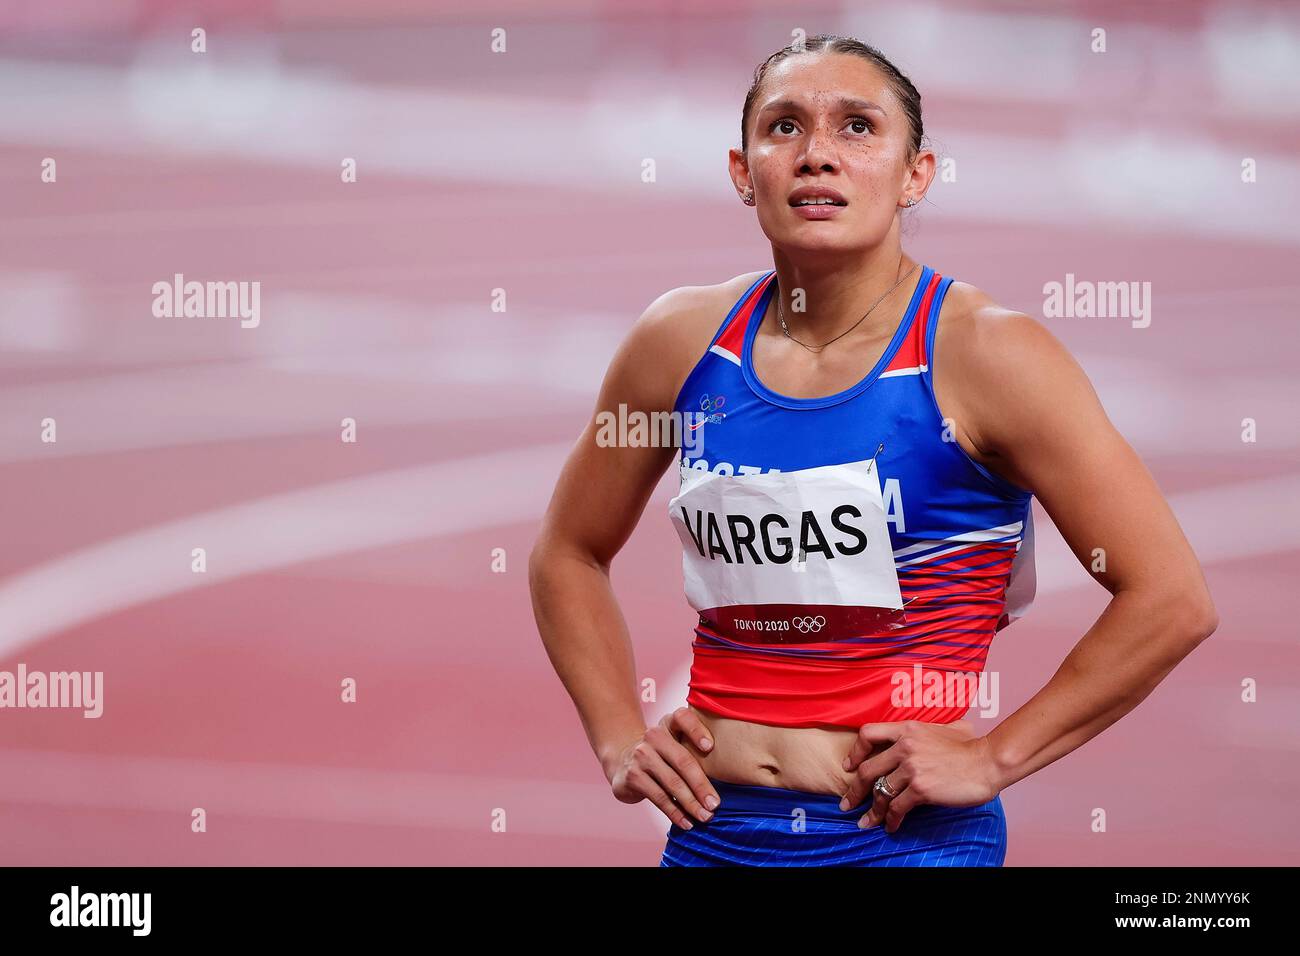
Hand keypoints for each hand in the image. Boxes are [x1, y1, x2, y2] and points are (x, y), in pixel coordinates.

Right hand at [606, 707, 721, 829]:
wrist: (623, 761)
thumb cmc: (661, 754)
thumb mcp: (674, 742)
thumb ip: (694, 749)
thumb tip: (726, 777)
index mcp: (668, 723)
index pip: (682, 718)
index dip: (696, 730)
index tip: (710, 747)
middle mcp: (653, 736)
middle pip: (683, 760)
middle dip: (701, 786)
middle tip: (715, 804)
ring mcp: (641, 756)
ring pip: (672, 783)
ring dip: (691, 804)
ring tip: (705, 816)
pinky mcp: (633, 776)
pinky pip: (659, 797)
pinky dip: (675, 813)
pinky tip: (686, 822)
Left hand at [838, 719, 998, 832]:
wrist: (988, 762)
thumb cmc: (970, 748)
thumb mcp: (944, 728)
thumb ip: (927, 732)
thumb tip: (923, 736)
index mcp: (907, 730)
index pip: (868, 733)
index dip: (855, 752)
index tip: (849, 766)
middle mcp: (905, 746)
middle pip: (867, 769)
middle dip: (853, 790)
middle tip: (846, 803)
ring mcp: (911, 768)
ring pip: (880, 792)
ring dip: (872, 811)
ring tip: (865, 823)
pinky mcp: (921, 788)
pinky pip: (897, 807)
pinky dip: (892, 819)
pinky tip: (891, 826)